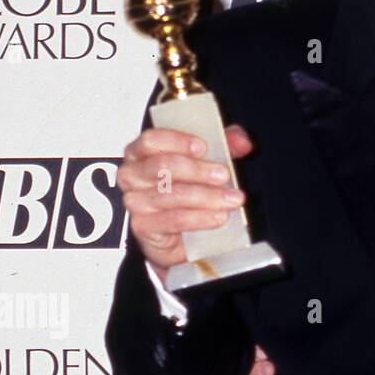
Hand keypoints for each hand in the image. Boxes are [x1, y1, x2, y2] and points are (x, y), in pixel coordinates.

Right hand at [116, 124, 253, 283]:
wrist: (183, 233)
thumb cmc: (189, 187)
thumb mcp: (209, 160)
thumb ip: (226, 144)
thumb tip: (242, 142)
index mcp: (142, 152)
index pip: (150, 140)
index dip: (177, 141)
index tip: (203, 147)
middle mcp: (132, 175)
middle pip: (162, 166)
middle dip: (198, 170)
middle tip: (224, 176)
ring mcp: (135, 201)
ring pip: (171, 195)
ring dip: (207, 197)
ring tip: (232, 199)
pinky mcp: (143, 226)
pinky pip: (172, 220)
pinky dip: (200, 218)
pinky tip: (219, 217)